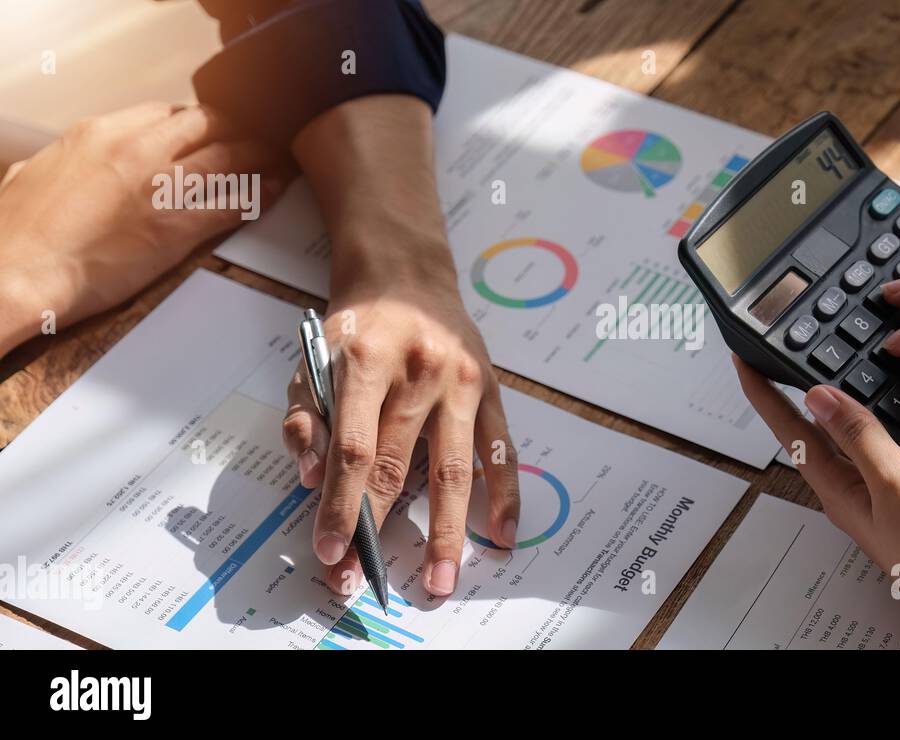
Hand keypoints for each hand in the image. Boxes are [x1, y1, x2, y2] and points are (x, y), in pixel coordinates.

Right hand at [0, 103, 282, 354]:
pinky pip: (235, 201)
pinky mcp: (178, 226)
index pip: (165, 112)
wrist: (20, 271)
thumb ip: (67, 161)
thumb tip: (67, 164)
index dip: (195, 122)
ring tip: (278, 158)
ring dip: (260, 156)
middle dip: (236, 130)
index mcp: (100, 133)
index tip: (207, 129)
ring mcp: (161, 187)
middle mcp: (137, 150)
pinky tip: (275, 189)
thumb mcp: (36, 173)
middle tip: (254, 138)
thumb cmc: (20, 233)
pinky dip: (262, 193)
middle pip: (207, 124)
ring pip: (230, 157)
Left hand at [281, 95, 519, 598]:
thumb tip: (309, 478)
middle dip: (377, 528)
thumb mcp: (311, 357)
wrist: (407, 273)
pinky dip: (504, 496)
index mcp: (367, 358)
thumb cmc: (355, 325)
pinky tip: (502, 536)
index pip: (353, 447)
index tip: (328, 550)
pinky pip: (500, 451)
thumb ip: (306, 416)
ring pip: (454, 469)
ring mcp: (462, 381)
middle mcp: (420, 369)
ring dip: (448, 531)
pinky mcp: (491, 389)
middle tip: (363, 580)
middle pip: (400, 465)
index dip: (339, 503)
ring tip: (442, 580)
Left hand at [736, 358, 899, 647]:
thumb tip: (817, 397)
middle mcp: (862, 492)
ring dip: (870, 405)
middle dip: (807, 394)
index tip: (746, 362)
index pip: (790, 432)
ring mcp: (898, 495)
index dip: (765, 394)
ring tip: (857, 367)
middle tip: (791, 358)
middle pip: (826, 432)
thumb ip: (858, 437)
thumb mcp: (892, 483)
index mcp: (840, 490)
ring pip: (876, 438)